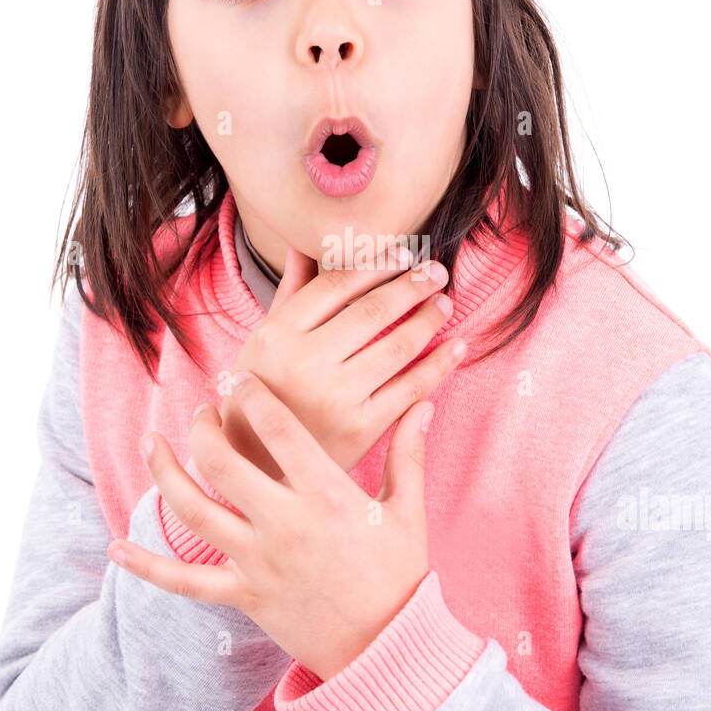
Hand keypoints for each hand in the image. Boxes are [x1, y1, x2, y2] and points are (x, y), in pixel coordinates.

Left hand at [109, 372, 434, 680]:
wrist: (387, 650)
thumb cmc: (401, 577)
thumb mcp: (409, 511)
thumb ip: (408, 453)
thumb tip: (424, 402)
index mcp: (326, 495)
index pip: (278, 429)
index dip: (252, 396)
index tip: (239, 378)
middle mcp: (284, 523)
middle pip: (221, 461)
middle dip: (203, 427)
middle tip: (203, 410)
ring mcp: (258, 561)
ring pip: (192, 509)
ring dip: (164, 471)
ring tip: (153, 442)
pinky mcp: (243, 595)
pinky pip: (183, 581)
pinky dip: (146, 565)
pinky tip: (115, 548)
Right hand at [219, 241, 465, 480]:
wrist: (254, 466)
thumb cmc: (261, 394)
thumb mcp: (262, 341)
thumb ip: (290, 294)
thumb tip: (305, 244)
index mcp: (277, 334)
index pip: (337, 285)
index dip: (376, 265)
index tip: (404, 255)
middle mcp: (305, 364)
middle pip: (373, 311)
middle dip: (413, 286)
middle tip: (438, 273)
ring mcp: (335, 398)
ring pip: (398, 347)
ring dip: (429, 319)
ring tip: (445, 305)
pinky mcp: (360, 430)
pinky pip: (410, 389)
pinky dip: (439, 365)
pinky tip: (455, 347)